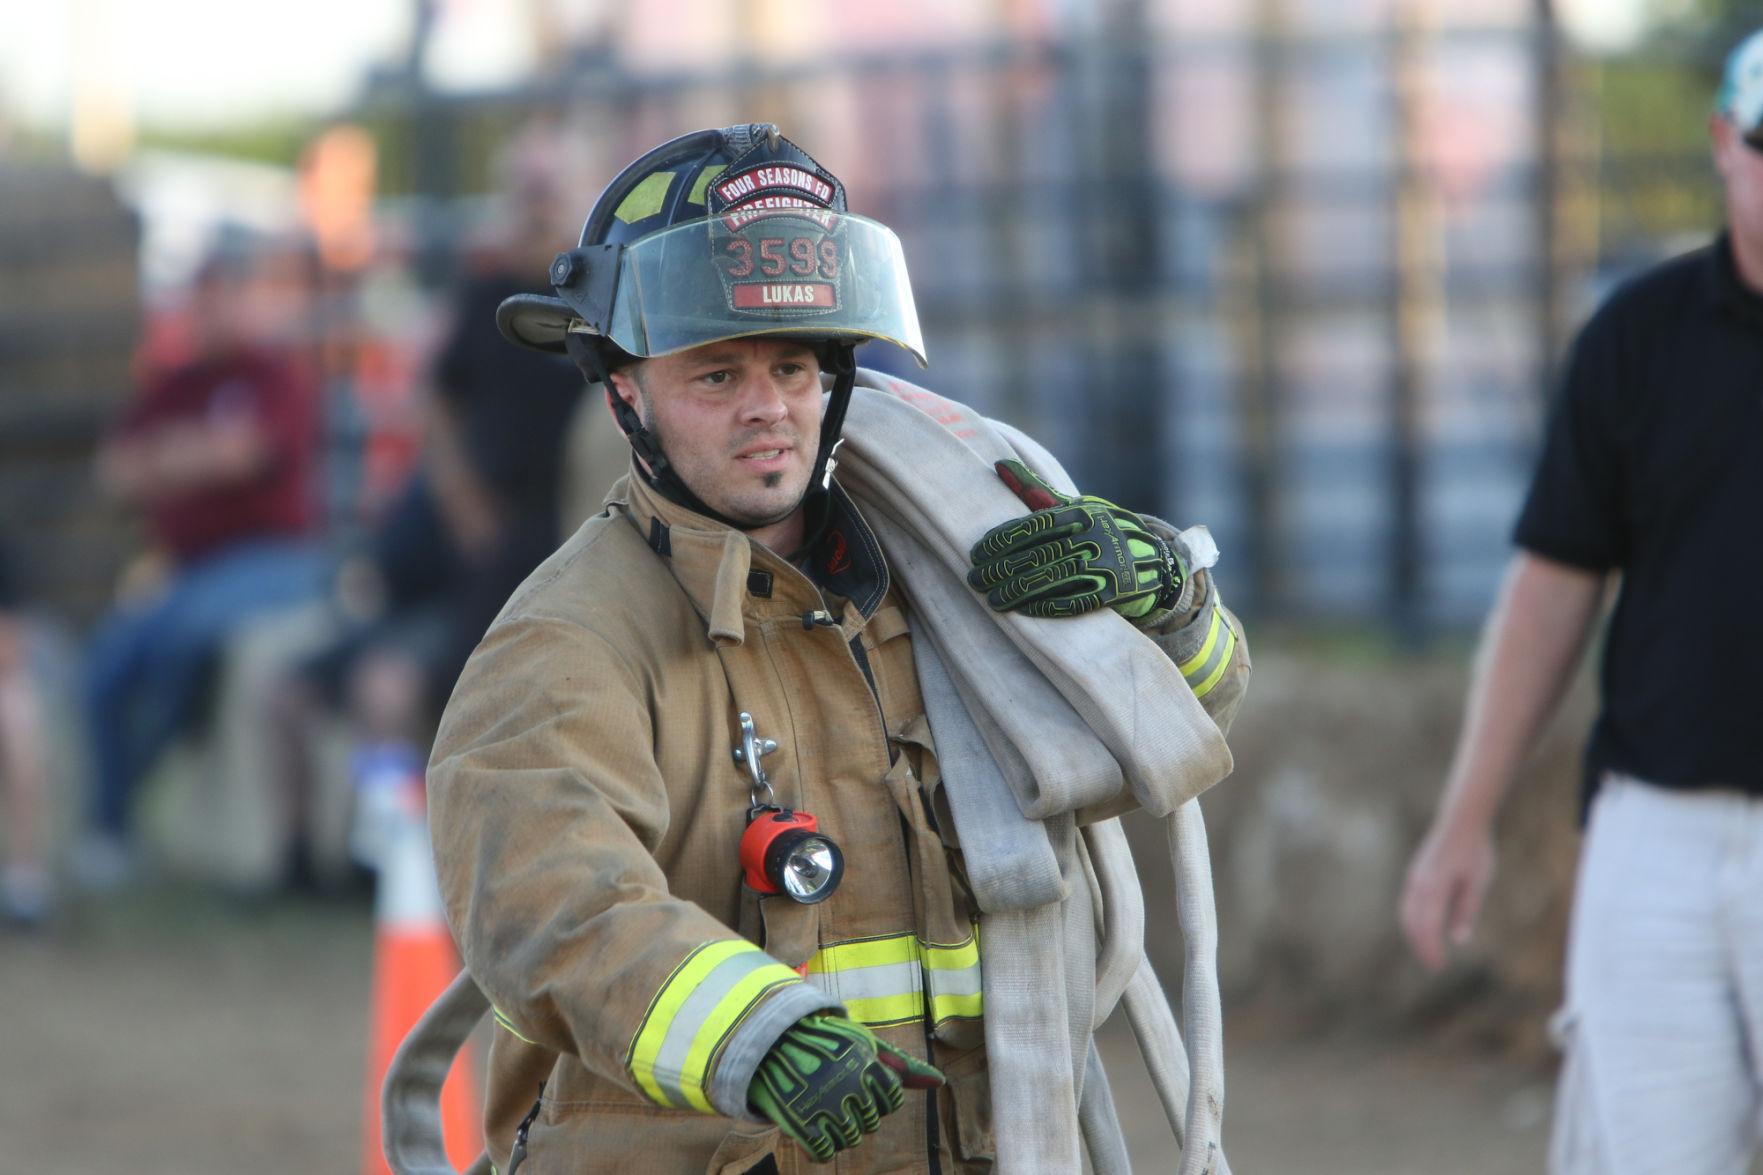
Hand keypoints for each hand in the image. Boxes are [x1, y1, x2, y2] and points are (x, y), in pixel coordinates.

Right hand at [748, 1013, 944, 1162]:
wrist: (769, 1041)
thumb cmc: (824, 1042)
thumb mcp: (861, 1043)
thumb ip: (899, 1064)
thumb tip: (940, 1082)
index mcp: (866, 1063)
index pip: (890, 1099)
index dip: (877, 1098)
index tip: (859, 1088)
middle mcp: (849, 1084)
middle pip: (870, 1123)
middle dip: (857, 1114)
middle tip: (836, 1097)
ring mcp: (824, 1104)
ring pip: (849, 1139)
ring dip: (839, 1131)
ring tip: (824, 1111)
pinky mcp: (800, 1121)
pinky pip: (823, 1152)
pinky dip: (820, 1147)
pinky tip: (814, 1130)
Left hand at [967, 459, 1184, 621]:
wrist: (1153, 559)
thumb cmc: (1101, 530)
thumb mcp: (1075, 506)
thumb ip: (1036, 491)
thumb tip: (999, 465)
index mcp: (1081, 512)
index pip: (1034, 526)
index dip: (1003, 540)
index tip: (977, 553)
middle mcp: (1093, 535)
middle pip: (1040, 554)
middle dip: (1003, 569)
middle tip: (975, 580)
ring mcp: (1106, 564)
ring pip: (1055, 578)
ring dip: (1020, 591)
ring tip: (993, 600)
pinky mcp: (1114, 591)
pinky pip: (1076, 601)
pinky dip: (1048, 606)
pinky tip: (1024, 611)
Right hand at [1399, 817, 1495, 971]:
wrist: (1460, 820)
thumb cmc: (1474, 851)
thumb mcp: (1478, 882)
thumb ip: (1467, 910)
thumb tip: (1458, 940)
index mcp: (1434, 887)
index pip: (1428, 927)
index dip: (1431, 949)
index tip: (1439, 967)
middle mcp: (1418, 884)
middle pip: (1412, 924)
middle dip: (1421, 947)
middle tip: (1434, 966)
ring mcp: (1413, 878)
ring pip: (1406, 914)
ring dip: (1415, 936)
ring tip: (1429, 952)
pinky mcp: (1415, 875)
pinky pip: (1408, 905)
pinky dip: (1414, 923)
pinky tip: (1426, 930)